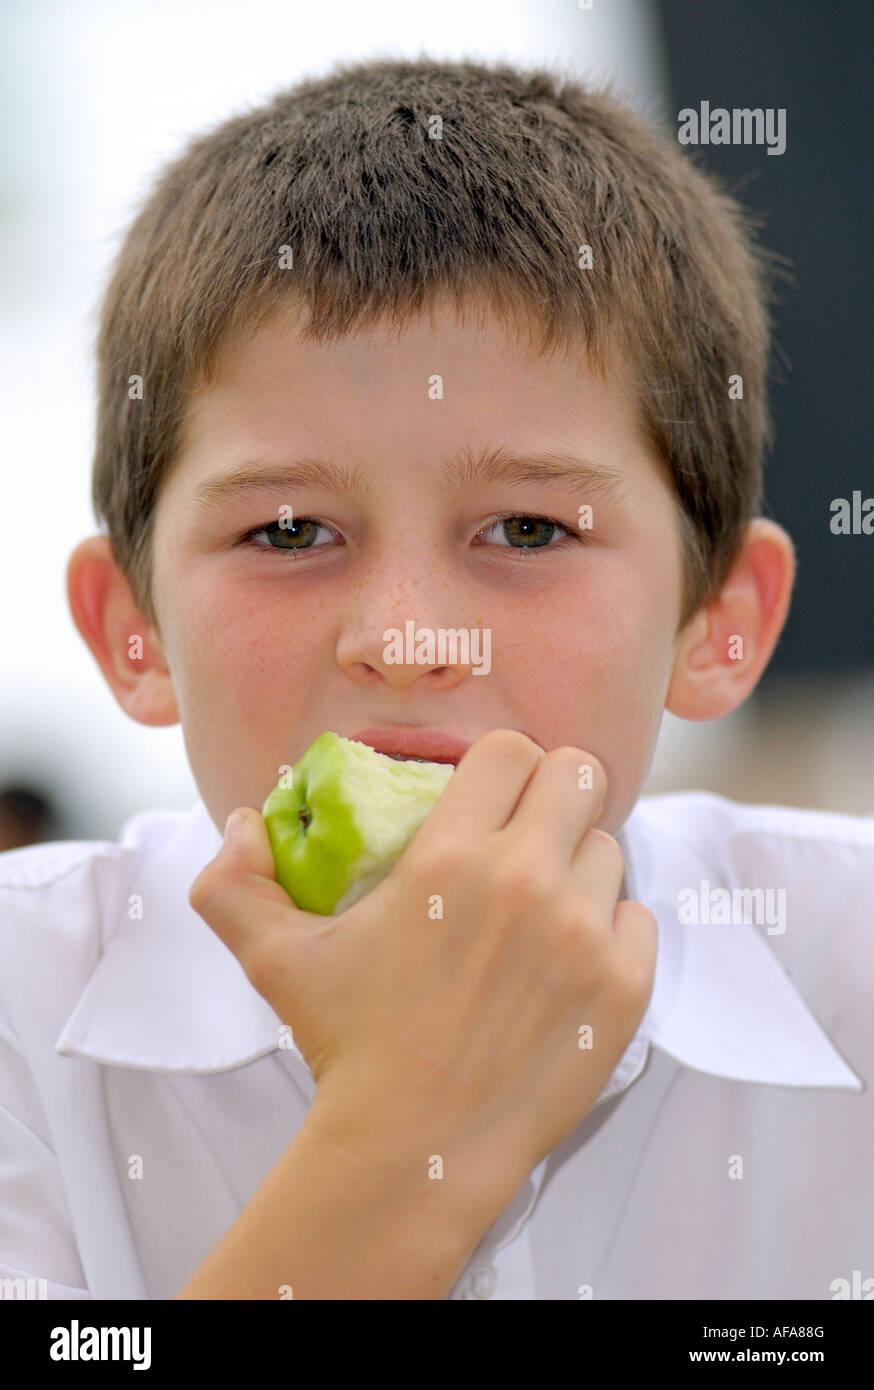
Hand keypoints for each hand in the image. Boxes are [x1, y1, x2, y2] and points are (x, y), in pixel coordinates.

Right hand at [189, 729, 656, 1186]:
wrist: (414, 1151)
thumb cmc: (347, 1046)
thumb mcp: (274, 959)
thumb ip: (233, 883)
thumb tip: (239, 823)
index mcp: (450, 856)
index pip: (510, 750)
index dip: (501, 767)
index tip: (491, 798)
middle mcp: (526, 881)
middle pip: (579, 774)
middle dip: (554, 795)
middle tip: (531, 834)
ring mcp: (583, 933)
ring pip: (609, 848)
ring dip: (580, 867)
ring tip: (543, 908)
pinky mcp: (624, 985)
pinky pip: (639, 916)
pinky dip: (611, 930)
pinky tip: (570, 960)